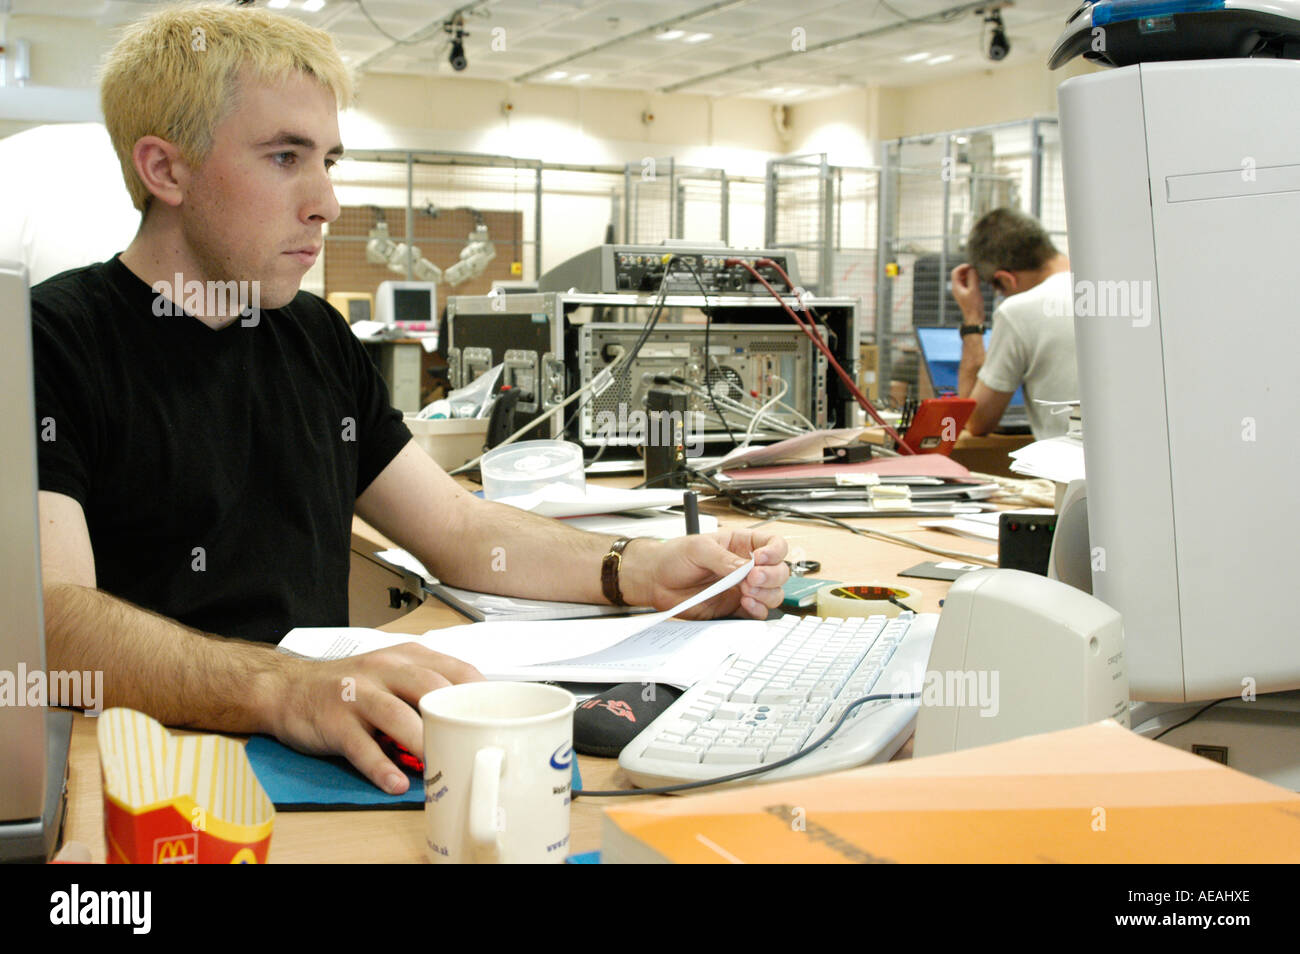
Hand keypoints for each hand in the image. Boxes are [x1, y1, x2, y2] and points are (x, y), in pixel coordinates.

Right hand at [262, 644, 483, 793]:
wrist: (289, 688)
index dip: (481, 693)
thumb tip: (474, 715)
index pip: (455, 669)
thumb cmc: (353, 685)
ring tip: (439, 767)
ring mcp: (358, 694)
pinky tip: (396, 784)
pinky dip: (380, 768)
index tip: (497, 718)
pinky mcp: (334, 722)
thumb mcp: (393, 672)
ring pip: (396, 715)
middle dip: (454, 718)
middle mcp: (385, 669)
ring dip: (421, 743)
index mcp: (407, 657)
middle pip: (428, 688)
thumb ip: (429, 687)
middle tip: (474, 745)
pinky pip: (361, 747)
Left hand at [625, 529, 789, 620]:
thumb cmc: (674, 557)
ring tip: (746, 592)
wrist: (656, 580)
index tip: (762, 558)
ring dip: (766, 595)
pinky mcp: (734, 608)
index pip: (774, 544)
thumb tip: (745, 568)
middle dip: (771, 576)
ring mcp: (743, 589)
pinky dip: (757, 611)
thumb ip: (723, 559)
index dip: (775, 551)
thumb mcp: (698, 548)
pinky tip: (745, 604)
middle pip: (779, 572)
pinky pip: (757, 613)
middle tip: (752, 578)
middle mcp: (747, 567)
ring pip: (773, 594)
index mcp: (742, 545)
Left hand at [950, 263, 984, 320]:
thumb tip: (972, 269)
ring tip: (978, 276)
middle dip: (967, 270)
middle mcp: (957, 288)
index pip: (955, 272)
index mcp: (956, 287)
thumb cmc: (974, 305)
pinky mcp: (967, 293)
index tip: (971, 266)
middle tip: (976, 270)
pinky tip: (979, 281)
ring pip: (964, 278)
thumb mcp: (974, 290)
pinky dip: (973, 280)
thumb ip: (972, 278)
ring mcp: (962, 291)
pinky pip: (968, 283)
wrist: (975, 317)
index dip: (963, 267)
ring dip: (971, 275)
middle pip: (959, 274)